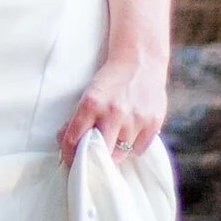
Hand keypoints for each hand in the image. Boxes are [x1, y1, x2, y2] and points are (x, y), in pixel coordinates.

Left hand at [60, 42, 167, 165]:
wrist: (140, 60)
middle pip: (99, 153)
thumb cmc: (111, 80)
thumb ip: (80, 119)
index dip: (68, 155)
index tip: (69, 161)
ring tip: (115, 140)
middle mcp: (113, 112)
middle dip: (94, 158)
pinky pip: (139, 149)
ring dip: (115, 151)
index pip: (74, 139)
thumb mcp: (90, 94)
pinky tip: (131, 134)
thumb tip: (66, 143)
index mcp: (91, 103)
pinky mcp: (153, 122)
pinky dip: (132, 147)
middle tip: (93, 157)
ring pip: (121, 154)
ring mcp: (135, 119)